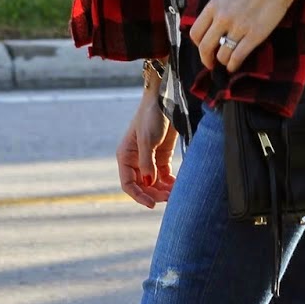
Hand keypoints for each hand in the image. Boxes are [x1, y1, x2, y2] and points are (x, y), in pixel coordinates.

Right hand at [116, 91, 178, 208]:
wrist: (166, 99)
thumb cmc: (151, 116)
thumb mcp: (147, 140)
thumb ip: (147, 163)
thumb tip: (149, 183)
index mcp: (125, 156)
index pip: (128, 184)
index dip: (138, 196)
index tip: (152, 204)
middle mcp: (135, 160)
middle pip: (143, 186)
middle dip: (154, 194)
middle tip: (169, 198)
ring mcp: (149, 159)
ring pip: (155, 183)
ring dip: (163, 190)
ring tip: (175, 194)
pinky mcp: (162, 156)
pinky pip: (165, 176)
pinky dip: (171, 183)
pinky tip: (178, 186)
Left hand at [189, 0, 304, 71]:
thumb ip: (217, 12)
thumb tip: (211, 32)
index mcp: (213, 6)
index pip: (195, 33)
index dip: (197, 46)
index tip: (203, 49)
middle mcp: (222, 17)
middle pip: (205, 47)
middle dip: (206, 59)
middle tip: (210, 64)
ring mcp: (238, 27)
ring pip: (221, 55)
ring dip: (223, 61)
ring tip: (227, 62)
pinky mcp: (254, 35)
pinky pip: (237, 57)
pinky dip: (233, 65)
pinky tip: (234, 66)